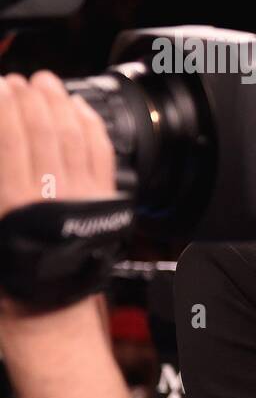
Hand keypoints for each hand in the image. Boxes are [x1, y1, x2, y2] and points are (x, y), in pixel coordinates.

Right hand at [0, 70, 114, 323]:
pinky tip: (79, 109)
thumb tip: (2, 150)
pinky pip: (101, 153)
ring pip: (73, 135)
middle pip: (41, 129)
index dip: (2, 106)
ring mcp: (82, 197)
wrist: (46, 317)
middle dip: (28, 97)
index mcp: (11, 203)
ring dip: (58, 103)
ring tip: (45, 83)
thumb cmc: (5, 284)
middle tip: (16, 80)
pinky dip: (90, 126)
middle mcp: (51, 195)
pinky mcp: (104, 203)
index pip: (8, 138)